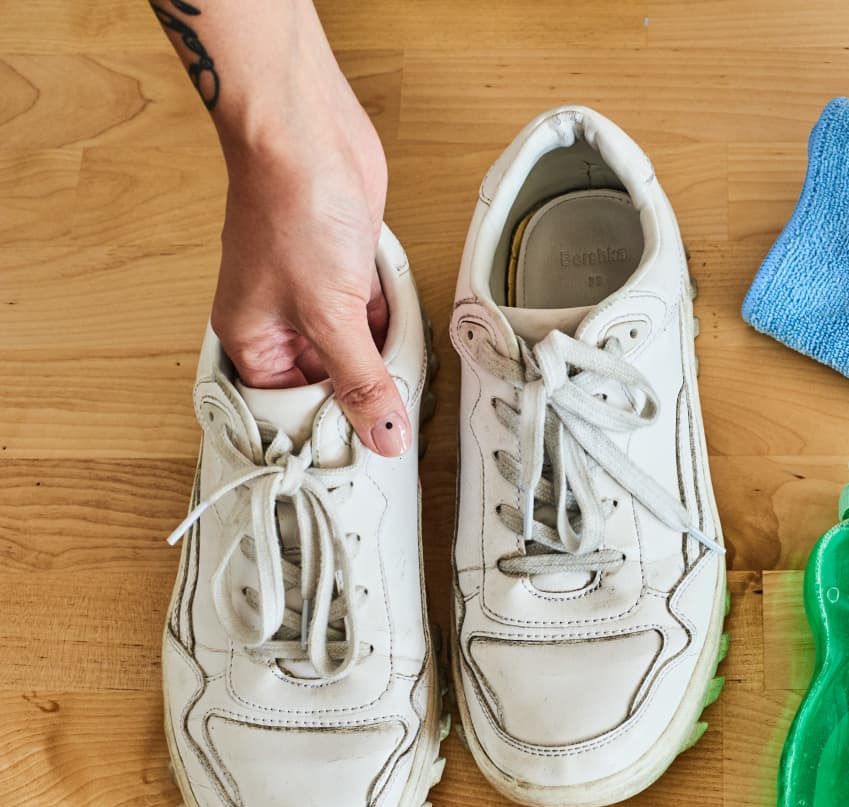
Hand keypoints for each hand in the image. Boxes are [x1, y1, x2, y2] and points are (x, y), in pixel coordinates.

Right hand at [210, 56, 408, 455]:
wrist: (306, 133)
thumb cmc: (292, 211)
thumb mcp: (331, 314)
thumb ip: (361, 380)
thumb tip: (384, 437)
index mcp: (253, 340)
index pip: (288, 408)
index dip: (327, 430)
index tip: (368, 453)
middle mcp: (279, 321)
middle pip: (327, 381)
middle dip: (364, 397)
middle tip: (403, 426)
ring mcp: (314, 294)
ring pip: (356, 349)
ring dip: (384, 362)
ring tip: (416, 393)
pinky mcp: (346, 270)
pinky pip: (373, 315)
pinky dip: (394, 324)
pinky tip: (415, 342)